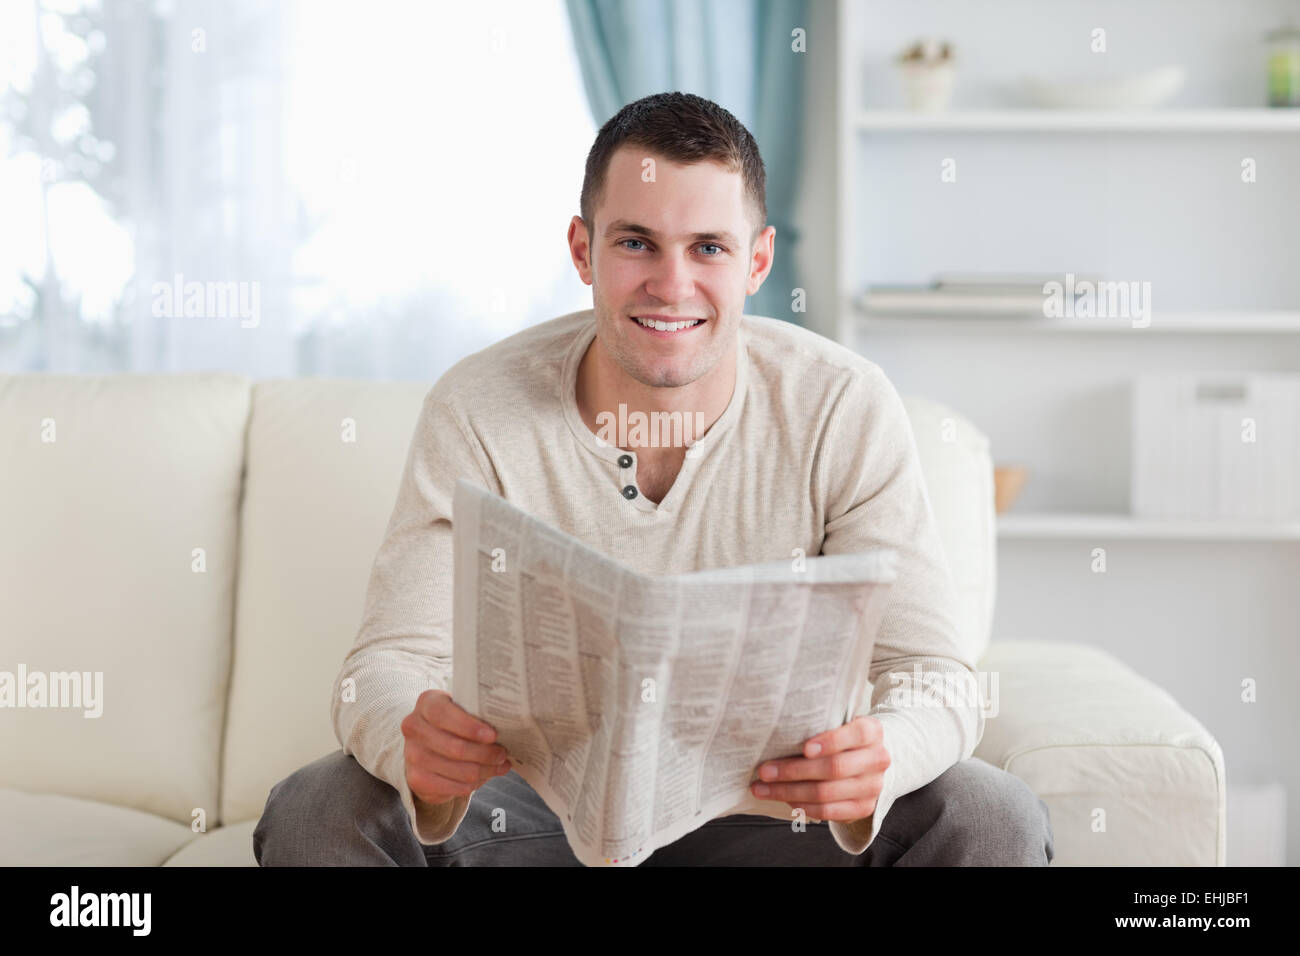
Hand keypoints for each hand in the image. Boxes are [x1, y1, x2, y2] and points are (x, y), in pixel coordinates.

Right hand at [401, 689, 510, 805]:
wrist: (428, 745)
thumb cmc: (454, 723)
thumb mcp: (463, 710)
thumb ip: (479, 715)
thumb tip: (508, 729)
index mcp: (426, 703)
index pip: (443, 714)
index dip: (469, 726)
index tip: (493, 735)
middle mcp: (414, 727)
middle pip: (455, 747)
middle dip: (485, 753)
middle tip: (503, 754)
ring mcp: (412, 755)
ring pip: (457, 770)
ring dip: (484, 771)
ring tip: (498, 766)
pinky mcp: (416, 779)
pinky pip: (452, 787)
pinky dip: (473, 784)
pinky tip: (482, 777)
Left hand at [749, 715, 889, 822]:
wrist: (869, 758)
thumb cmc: (843, 736)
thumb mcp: (840, 722)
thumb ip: (820, 725)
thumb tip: (778, 733)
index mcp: (873, 731)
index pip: (857, 734)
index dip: (831, 742)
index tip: (804, 748)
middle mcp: (878, 759)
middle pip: (834, 768)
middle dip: (794, 770)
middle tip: (764, 771)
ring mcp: (873, 787)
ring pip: (825, 793)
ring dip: (789, 792)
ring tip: (762, 788)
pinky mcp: (863, 808)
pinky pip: (828, 811)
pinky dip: (802, 805)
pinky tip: (783, 798)